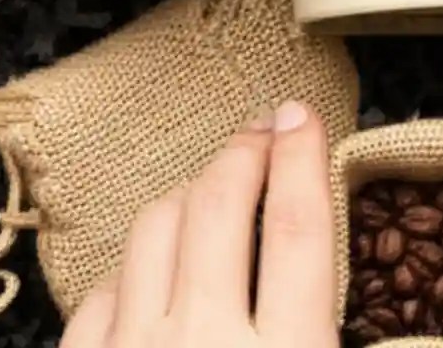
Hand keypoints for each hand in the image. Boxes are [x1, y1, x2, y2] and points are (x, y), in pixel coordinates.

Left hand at [61, 101, 337, 347]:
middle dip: (244, 152)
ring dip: (190, 191)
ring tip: (216, 184)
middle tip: (265, 130)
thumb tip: (341, 279)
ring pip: (154, 228)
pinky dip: (134, 262)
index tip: (301, 116)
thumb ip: (328, 327)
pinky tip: (157, 259)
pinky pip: (102, 290)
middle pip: (218, 207)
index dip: (301, 159)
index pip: (298, 228)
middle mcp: (204, 339)